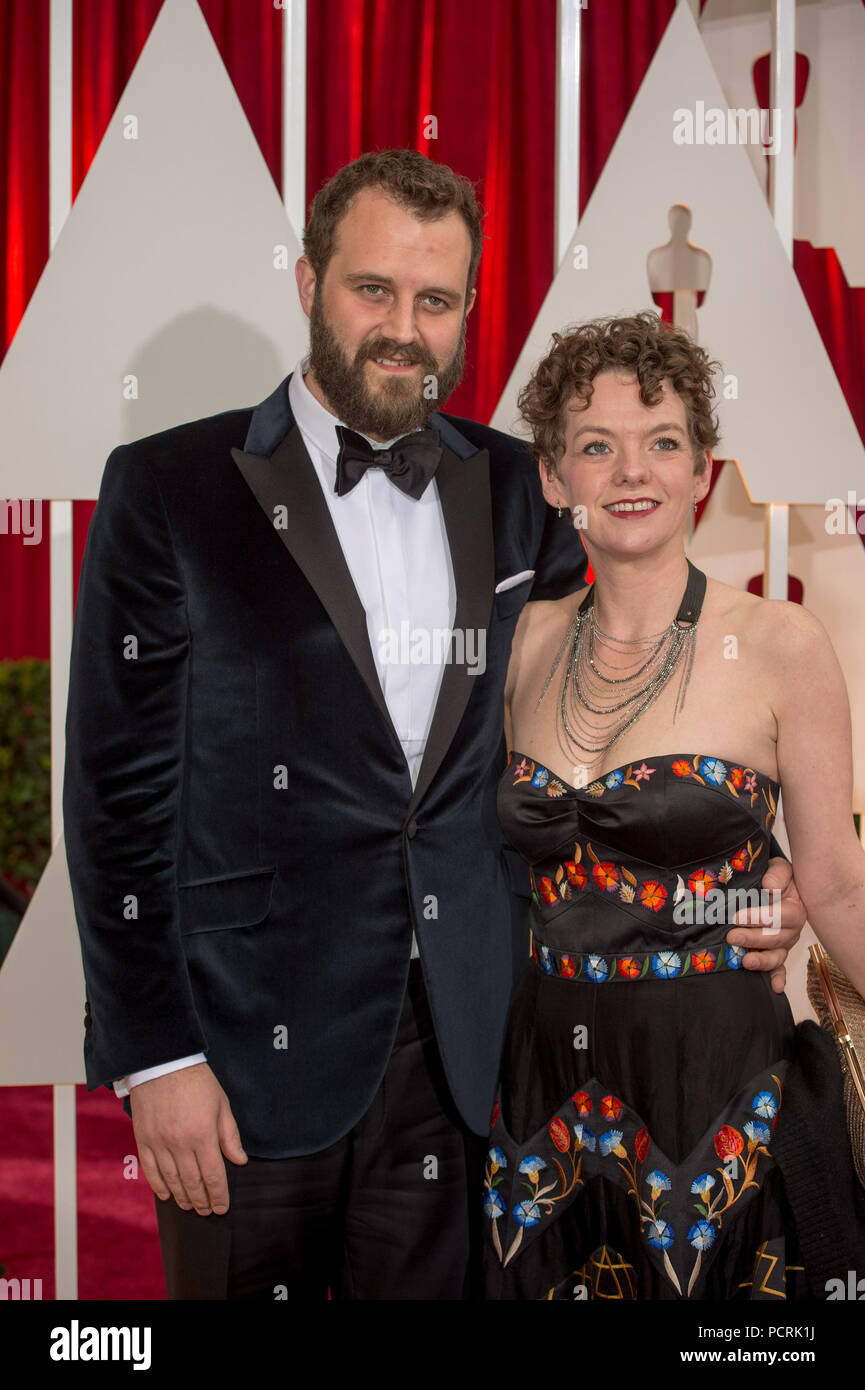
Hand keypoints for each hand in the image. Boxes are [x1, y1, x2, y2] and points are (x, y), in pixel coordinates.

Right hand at [129, 1062, 247, 1214]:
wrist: (162, 1063)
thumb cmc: (197, 1081)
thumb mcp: (221, 1104)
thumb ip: (229, 1135)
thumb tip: (239, 1161)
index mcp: (203, 1135)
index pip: (214, 1176)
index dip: (219, 1195)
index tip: (222, 1207)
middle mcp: (180, 1143)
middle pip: (192, 1183)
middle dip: (202, 1201)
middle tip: (207, 1211)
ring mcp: (159, 1143)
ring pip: (171, 1180)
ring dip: (182, 1197)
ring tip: (190, 1206)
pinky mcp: (143, 1140)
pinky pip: (150, 1170)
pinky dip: (158, 1186)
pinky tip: (166, 1195)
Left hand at [726, 855, 805, 993]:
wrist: (774, 884)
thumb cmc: (776, 877)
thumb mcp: (779, 868)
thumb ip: (777, 874)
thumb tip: (768, 887)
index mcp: (795, 909)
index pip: (781, 915)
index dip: (760, 917)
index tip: (738, 916)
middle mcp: (792, 930)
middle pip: (776, 938)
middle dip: (753, 939)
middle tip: (732, 936)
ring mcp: (785, 944)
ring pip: (777, 956)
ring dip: (762, 961)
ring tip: (745, 962)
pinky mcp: (777, 953)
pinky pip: (779, 968)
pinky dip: (777, 978)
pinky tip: (774, 988)